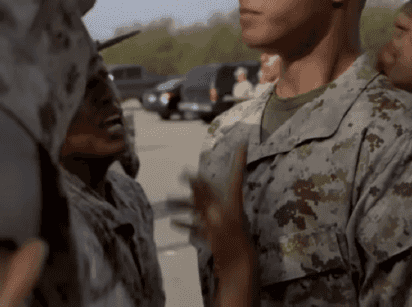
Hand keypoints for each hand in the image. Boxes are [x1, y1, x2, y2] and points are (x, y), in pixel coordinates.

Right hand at [169, 145, 253, 272]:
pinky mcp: (215, 236)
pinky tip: (174, 224)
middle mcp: (227, 209)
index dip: (239, 159)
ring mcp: (221, 223)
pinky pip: (199, 226)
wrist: (237, 269)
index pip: (236, 174)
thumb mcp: (215, 216)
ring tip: (168, 202)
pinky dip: (187, 224)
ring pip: (200, 209)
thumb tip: (193, 177)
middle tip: (181, 174)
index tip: (244, 143)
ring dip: (184, 205)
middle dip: (193, 184)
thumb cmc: (230, 242)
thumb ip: (204, 197)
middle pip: (209, 192)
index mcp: (232, 201)